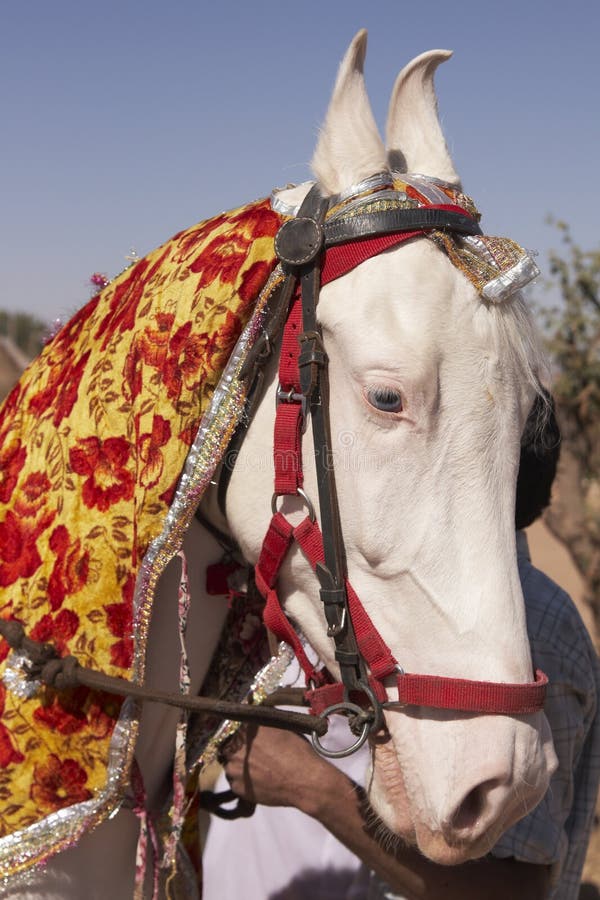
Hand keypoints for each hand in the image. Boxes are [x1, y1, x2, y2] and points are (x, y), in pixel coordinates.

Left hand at [221, 725, 344, 815]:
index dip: (241, 734)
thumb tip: (258, 709)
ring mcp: (234, 768)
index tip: (249, 740)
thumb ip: (264, 720)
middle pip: (230, 747)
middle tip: (256, 756)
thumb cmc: (297, 751)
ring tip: (259, 770)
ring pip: (231, 765)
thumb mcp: (282, 726)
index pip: (233, 728)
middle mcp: (235, 747)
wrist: (304, 780)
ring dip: (240, 766)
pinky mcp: (237, 787)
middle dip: (239, 751)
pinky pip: (236, 783)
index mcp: (245, 728)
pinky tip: (260, 781)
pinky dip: (245, 782)